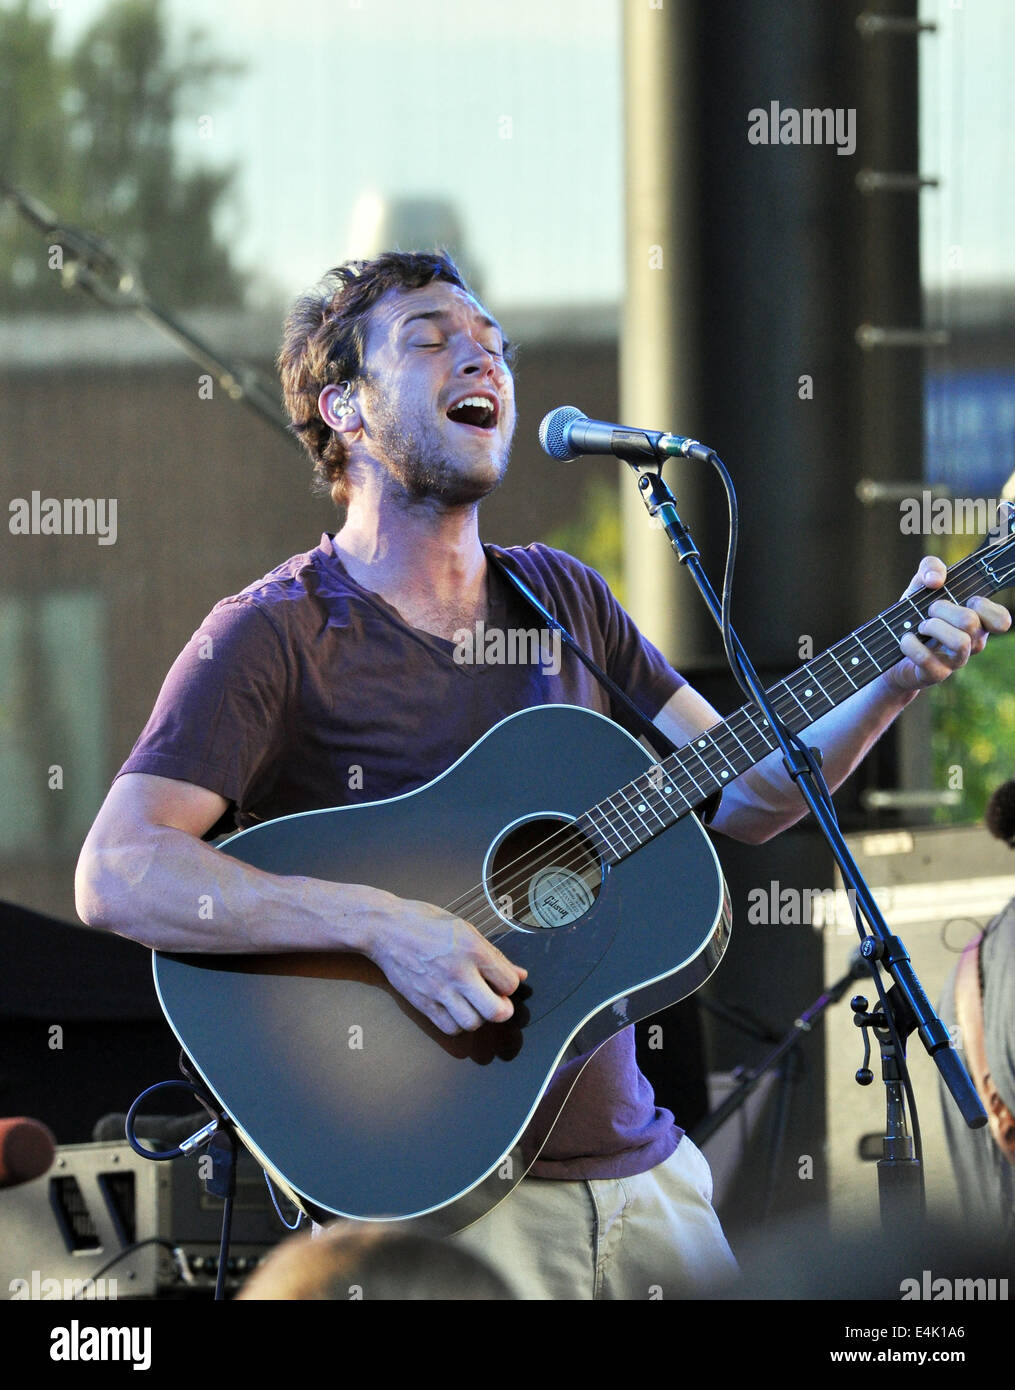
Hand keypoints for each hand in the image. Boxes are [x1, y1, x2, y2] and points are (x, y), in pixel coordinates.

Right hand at [365, 893, 526, 1035]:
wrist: (385, 929)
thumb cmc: (424, 922)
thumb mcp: (465, 929)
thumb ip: (494, 955)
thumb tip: (520, 974)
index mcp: (474, 950)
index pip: (509, 983)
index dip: (510, 985)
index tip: (502, 982)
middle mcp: (459, 973)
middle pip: (496, 1012)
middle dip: (502, 1009)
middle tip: (497, 1001)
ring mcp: (440, 991)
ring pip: (472, 1023)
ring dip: (478, 1016)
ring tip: (473, 1004)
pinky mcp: (423, 1003)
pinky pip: (449, 1028)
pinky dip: (457, 1024)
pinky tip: (455, 1009)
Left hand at [883, 557, 1010, 694]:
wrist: (888, 650)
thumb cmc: (912, 615)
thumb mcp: (919, 585)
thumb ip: (931, 567)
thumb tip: (936, 580)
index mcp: (976, 621)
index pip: (1001, 620)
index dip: (985, 606)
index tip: (966, 600)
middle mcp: (970, 643)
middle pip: (971, 622)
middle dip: (944, 609)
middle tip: (929, 610)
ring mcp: (955, 661)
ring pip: (960, 643)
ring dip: (934, 627)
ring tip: (919, 626)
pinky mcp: (935, 675)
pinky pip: (929, 660)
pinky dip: (912, 645)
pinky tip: (905, 639)